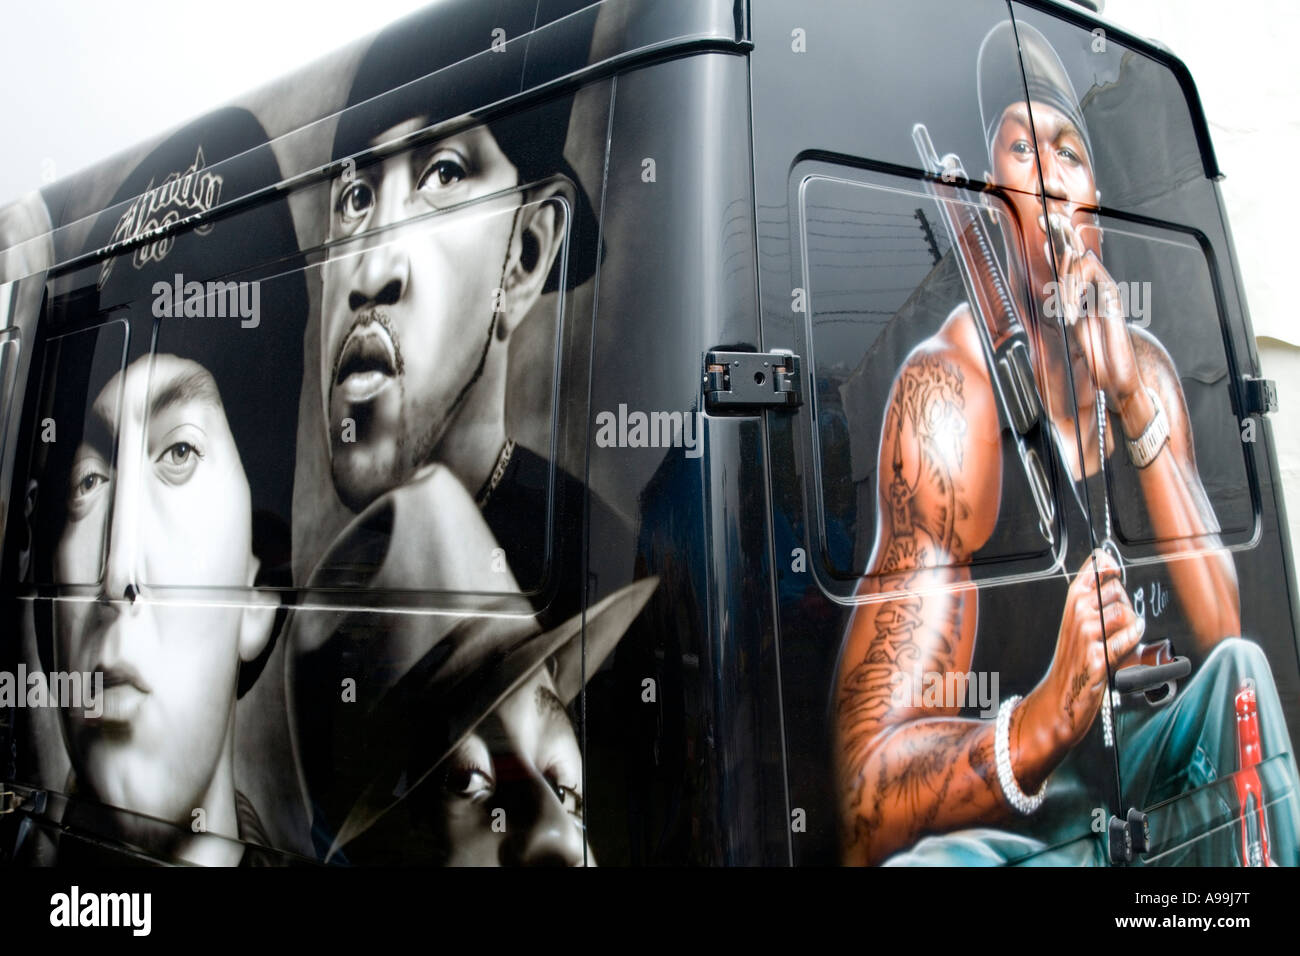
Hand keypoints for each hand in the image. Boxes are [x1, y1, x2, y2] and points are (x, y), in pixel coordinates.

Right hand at [1024, 549, 1144, 758]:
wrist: (1060, 697)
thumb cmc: (1072, 661)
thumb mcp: (1077, 623)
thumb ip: (1092, 595)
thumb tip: (1106, 561)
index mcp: (1072, 603)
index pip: (1093, 570)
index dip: (1109, 565)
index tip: (1115, 568)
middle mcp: (1078, 615)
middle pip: (1115, 590)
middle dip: (1126, 602)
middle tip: (1123, 619)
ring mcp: (1087, 636)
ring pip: (1123, 612)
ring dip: (1133, 624)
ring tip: (1128, 635)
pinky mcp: (1098, 658)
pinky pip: (1126, 639)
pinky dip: (1134, 638)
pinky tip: (1134, 639)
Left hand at [1044, 213, 1145, 412]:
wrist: (1115, 375)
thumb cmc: (1092, 352)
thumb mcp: (1068, 323)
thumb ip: (1061, 303)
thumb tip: (1046, 288)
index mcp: (1083, 290)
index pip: (1069, 258)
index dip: (1058, 239)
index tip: (1042, 222)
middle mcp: (1095, 285)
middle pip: (1078, 250)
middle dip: (1061, 234)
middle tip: (1047, 219)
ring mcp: (1106, 289)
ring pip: (1082, 262)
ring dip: (1065, 278)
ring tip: (1062, 305)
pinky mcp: (1113, 297)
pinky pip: (1093, 279)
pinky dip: (1076, 289)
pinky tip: (1070, 308)